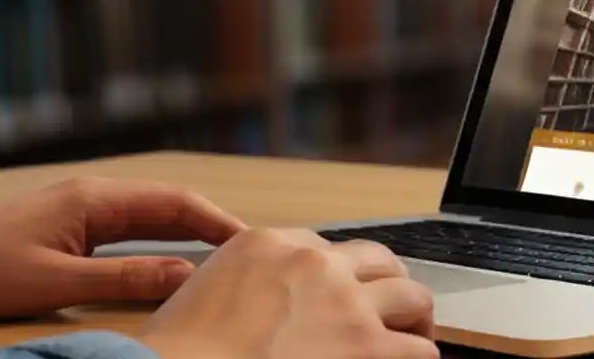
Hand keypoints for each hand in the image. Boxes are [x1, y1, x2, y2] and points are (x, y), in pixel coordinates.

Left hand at [0, 176, 244, 316]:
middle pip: (169, 204)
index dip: (217, 221)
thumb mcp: (57, 282)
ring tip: (225, 255)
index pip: (175, 202)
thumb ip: (125, 278)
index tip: (251, 243)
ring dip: (188, 231)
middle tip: (249, 251)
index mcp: (95, 199)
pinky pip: (131, 226)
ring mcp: (83, 206)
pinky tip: (175, 256)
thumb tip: (187, 275)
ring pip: (151, 214)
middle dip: (212, 224)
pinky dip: (161, 238)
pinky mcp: (72, 223)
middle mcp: (95, 194)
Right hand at [140, 229, 438, 358]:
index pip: (325, 250)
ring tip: (409, 343)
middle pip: (379, 262)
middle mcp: (314, 264)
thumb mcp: (201, 297)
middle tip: (389, 318)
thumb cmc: (173, 356)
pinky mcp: (367, 347)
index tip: (337, 304)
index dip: (338, 281)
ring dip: (411, 322)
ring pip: (412, 298)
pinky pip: (420, 351)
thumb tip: (269, 310)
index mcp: (266, 245)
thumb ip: (245, 289)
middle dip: (387, 289)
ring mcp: (347, 304)